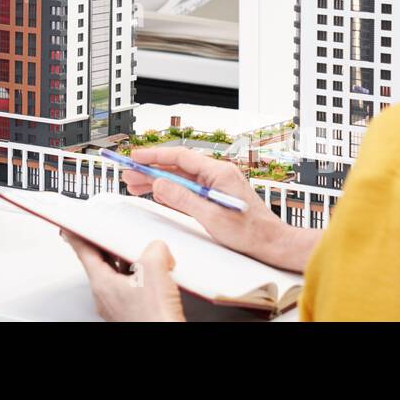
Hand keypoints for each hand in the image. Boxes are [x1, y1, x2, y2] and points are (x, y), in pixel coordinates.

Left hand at [63, 230, 184, 321]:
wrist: (163, 342)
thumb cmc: (154, 319)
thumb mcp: (155, 271)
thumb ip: (154, 250)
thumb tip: (158, 248)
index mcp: (102, 284)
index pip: (84, 252)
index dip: (77, 235)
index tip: (71, 227)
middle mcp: (106, 298)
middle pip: (100, 264)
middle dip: (107, 247)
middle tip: (110, 234)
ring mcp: (117, 308)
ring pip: (117, 277)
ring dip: (126, 263)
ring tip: (139, 254)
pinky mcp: (131, 314)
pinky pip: (130, 290)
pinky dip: (138, 279)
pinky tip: (154, 278)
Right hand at [123, 147, 315, 272]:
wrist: (271, 244)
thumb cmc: (250, 232)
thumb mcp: (211, 216)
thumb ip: (182, 198)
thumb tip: (159, 184)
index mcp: (219, 172)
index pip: (180, 157)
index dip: (155, 155)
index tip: (135, 157)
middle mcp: (217, 175)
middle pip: (177, 167)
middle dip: (151, 169)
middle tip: (129, 172)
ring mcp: (216, 186)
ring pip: (180, 179)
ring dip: (158, 181)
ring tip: (135, 184)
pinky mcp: (215, 197)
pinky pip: (187, 189)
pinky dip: (170, 191)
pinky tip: (156, 193)